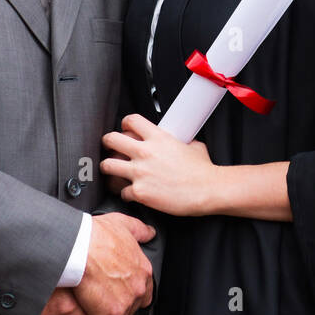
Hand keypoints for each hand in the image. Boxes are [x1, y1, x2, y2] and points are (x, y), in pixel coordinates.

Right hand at [72, 212, 155, 314]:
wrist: (78, 248)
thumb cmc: (97, 236)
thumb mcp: (124, 225)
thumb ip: (140, 230)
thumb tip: (149, 232)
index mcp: (143, 270)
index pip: (146, 290)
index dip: (131, 291)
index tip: (120, 290)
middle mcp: (138, 288)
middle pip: (133, 306)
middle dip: (119, 304)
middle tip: (103, 298)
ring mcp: (125, 303)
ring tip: (94, 307)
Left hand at [102, 113, 219, 216]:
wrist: (207, 190)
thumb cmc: (202, 170)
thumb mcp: (194, 145)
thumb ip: (181, 141)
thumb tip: (181, 141)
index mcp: (158, 138)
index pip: (131, 120)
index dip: (125, 124)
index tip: (125, 129)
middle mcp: (145, 152)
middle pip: (111, 139)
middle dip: (108, 143)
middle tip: (110, 148)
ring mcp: (140, 172)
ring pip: (107, 166)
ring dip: (109, 169)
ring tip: (113, 173)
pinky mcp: (139, 192)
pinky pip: (122, 192)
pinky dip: (126, 194)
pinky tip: (132, 194)